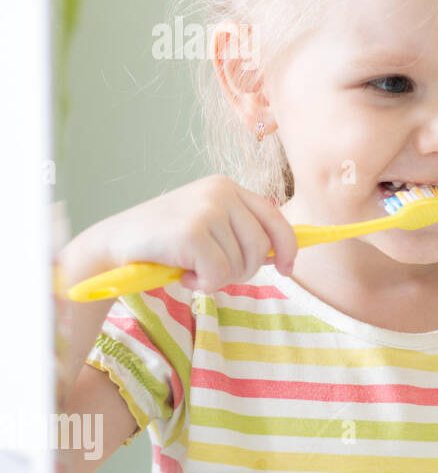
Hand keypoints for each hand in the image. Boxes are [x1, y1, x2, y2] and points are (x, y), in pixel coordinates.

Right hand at [73, 175, 298, 292]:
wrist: (113, 244)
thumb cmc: (164, 241)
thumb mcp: (208, 227)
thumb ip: (240, 233)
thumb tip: (281, 255)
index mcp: (228, 187)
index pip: (275, 218)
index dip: (288, 247)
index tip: (288, 269)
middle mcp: (221, 192)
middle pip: (261, 247)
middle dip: (243, 271)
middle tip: (213, 274)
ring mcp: (207, 209)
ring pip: (242, 263)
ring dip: (219, 279)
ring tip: (192, 269)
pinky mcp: (192, 232)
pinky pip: (220, 274)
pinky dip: (205, 284)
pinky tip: (184, 274)